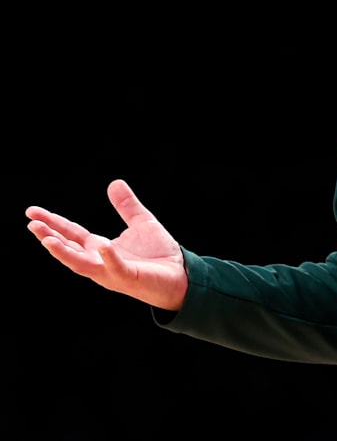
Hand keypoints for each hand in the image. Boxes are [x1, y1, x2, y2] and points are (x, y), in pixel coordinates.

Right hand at [27, 179, 187, 310]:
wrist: (181, 274)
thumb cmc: (158, 254)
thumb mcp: (141, 223)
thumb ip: (127, 206)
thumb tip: (114, 183)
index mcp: (99, 248)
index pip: (70, 234)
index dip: (52, 223)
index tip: (32, 212)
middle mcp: (99, 261)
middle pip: (69, 248)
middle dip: (49, 237)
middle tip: (32, 224)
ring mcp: (111, 272)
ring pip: (82, 264)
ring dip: (64, 253)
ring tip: (48, 240)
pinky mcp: (129, 277)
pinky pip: (116, 268)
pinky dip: (108, 257)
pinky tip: (102, 245)